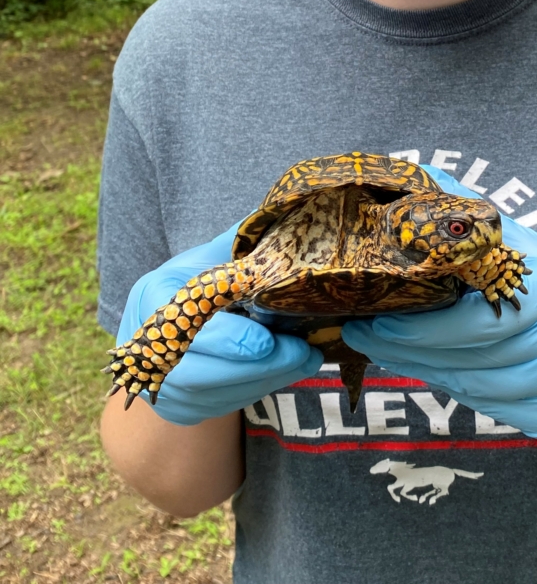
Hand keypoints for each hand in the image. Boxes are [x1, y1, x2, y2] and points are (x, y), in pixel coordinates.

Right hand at [114, 223, 322, 425]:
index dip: (226, 338)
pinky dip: (259, 390)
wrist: (177, 326)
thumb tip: (279, 211)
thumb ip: (239, 242)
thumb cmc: (200, 281)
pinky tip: (289, 370)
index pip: (184, 326)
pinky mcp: (178, 410)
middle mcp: (144, 348)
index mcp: (150, 299)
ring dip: (267, 380)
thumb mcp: (212, 254)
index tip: (266, 341)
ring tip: (307, 358)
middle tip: (303, 352)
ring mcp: (158, 385)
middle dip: (257, 367)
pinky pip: (222, 407)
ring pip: (214, 395)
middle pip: (198, 372)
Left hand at [343, 167, 536, 442]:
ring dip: (424, 369)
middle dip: (407, 347)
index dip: (424, 324)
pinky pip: (489, 409)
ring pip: (472, 387)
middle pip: (469, 356)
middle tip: (362, 334)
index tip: (376, 317)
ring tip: (386, 349)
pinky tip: (434, 369)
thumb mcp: (525, 241)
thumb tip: (415, 178)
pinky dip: (457, 389)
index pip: (480, 317)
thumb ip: (469, 216)